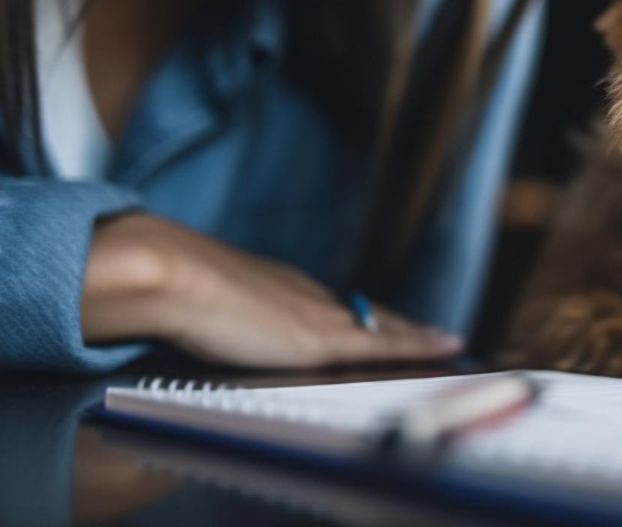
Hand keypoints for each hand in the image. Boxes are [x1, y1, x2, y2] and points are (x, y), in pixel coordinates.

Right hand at [80, 212, 461, 367]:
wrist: (172, 274)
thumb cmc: (176, 289)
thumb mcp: (208, 303)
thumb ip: (225, 311)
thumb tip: (213, 320)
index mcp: (285, 286)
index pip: (338, 307)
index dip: (368, 317)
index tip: (389, 324)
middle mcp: (311, 294)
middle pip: (369, 313)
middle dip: (402, 327)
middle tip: (437, 336)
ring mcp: (321, 314)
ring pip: (386, 325)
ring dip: (418, 336)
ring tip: (450, 344)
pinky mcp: (323, 337)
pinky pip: (386, 343)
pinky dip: (419, 345)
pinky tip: (447, 346)